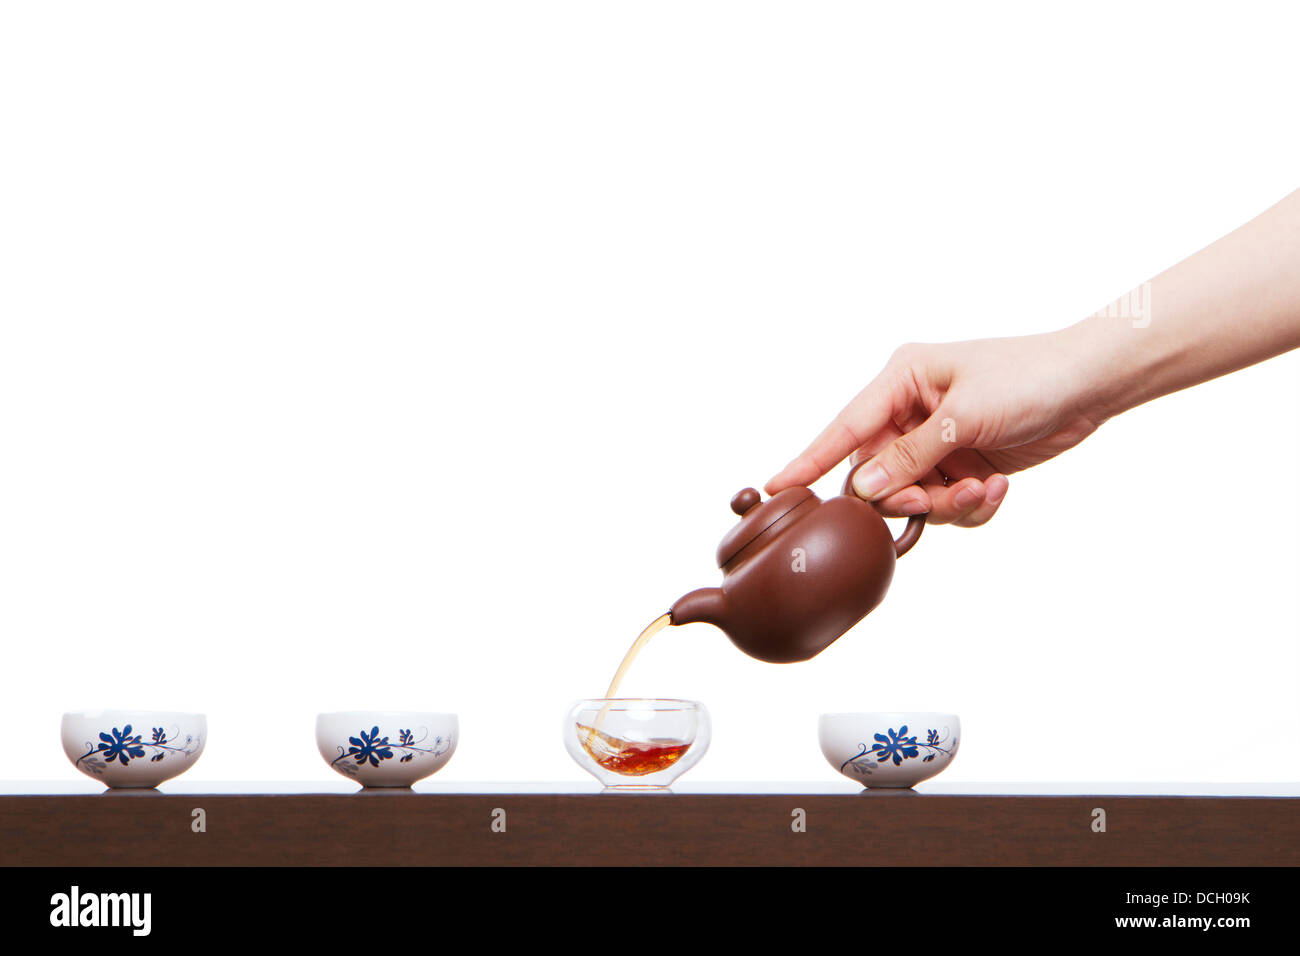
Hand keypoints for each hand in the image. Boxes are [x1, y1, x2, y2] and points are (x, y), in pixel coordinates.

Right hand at [765, 331, 1104, 525]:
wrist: (1092, 384)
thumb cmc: (1031, 377)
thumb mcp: (966, 415)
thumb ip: (912, 454)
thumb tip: (866, 488)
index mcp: (901, 380)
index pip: (845, 427)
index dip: (809, 459)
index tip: (776, 486)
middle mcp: (910, 411)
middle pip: (877, 474)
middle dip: (904, 496)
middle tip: (930, 501)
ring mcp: (935, 441)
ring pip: (911, 496)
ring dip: (944, 506)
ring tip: (980, 490)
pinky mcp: (961, 465)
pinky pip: (944, 505)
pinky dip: (967, 507)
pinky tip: (995, 488)